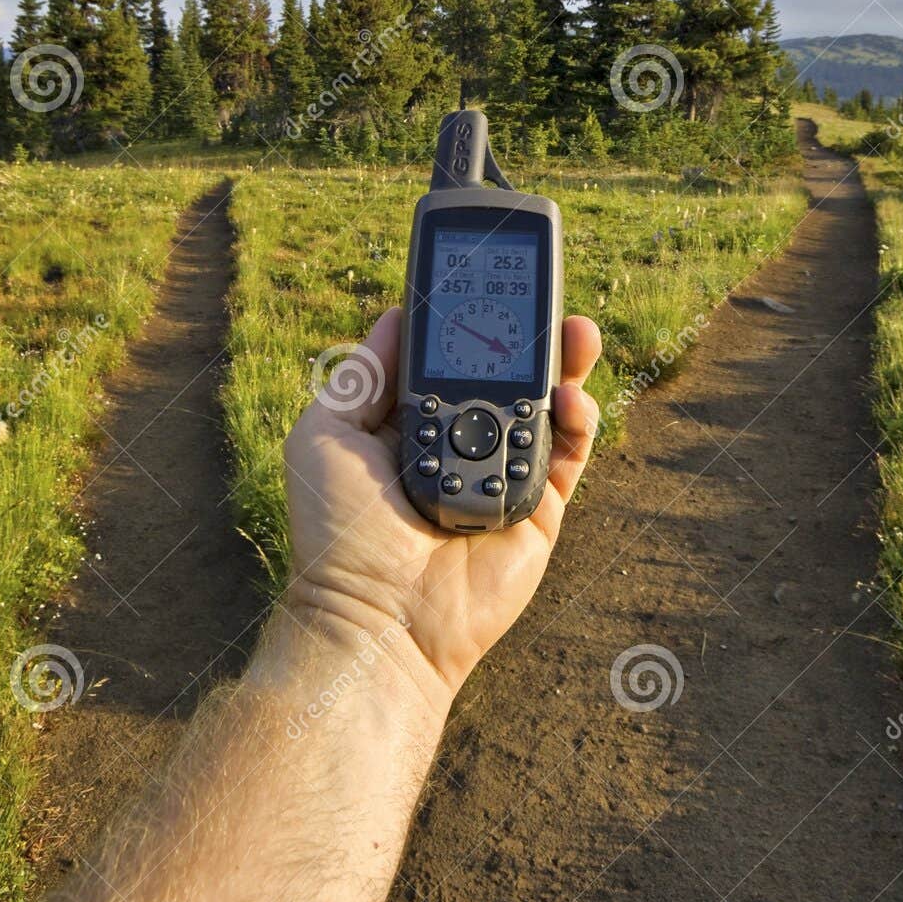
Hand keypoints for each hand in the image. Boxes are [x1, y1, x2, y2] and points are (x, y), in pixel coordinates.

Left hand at [282, 308, 600, 704]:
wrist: (377, 622)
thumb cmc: (338, 534)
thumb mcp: (326, 436)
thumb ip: (362, 376)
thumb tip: (394, 315)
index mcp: (411, 421)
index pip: (450, 356)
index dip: (472, 320)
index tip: (491, 279)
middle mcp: (460, 441)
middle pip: (508, 373)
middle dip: (532, 334)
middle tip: (550, 300)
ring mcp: (502, 473)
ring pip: (547, 406)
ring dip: (566, 366)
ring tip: (577, 333)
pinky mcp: (538, 510)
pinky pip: (567, 456)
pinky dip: (576, 423)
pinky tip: (570, 401)